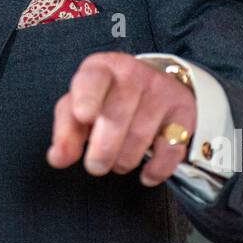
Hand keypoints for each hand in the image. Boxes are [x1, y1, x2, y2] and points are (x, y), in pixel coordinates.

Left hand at [48, 52, 196, 186]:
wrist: (153, 85)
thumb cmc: (107, 99)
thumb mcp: (81, 106)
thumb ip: (67, 131)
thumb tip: (58, 158)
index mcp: (101, 69)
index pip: (92, 80)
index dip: (87, 98)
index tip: (83, 116)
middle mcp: (132, 74)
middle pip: (116, 116)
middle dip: (102, 150)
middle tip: (96, 166)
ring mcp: (161, 90)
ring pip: (141, 136)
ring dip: (125, 160)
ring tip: (118, 162)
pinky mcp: (183, 110)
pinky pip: (170, 148)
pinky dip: (156, 169)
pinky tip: (146, 174)